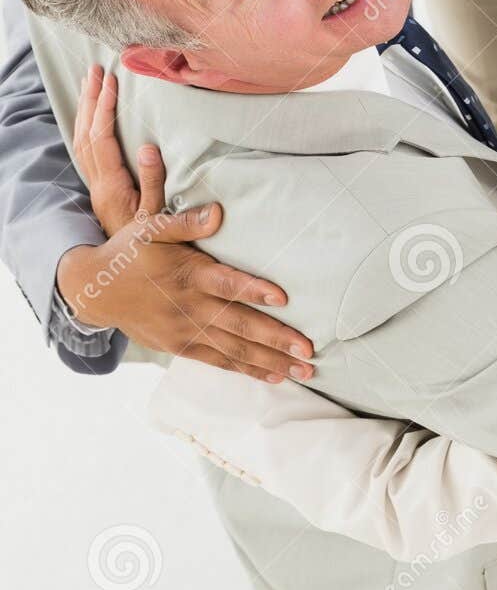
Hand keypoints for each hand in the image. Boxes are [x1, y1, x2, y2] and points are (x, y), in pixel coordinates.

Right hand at [62, 65, 314, 381]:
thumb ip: (185, 222)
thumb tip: (218, 213)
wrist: (94, 291)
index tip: (283, 298)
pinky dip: (246, 369)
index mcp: (187, 274)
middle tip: (309, 351)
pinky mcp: (181, 346)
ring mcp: (185, 331)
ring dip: (270, 361)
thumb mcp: (150, 227)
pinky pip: (218, 361)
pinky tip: (273, 376)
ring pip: (233, 349)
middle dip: (276, 339)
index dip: (253, 290)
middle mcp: (189, 306)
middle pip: (238, 324)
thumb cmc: (130, 253)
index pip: (225, 283)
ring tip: (303, 371)